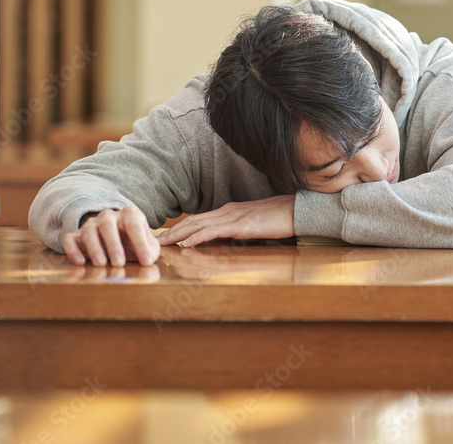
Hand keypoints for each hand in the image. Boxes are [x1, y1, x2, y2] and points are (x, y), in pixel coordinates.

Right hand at [61, 206, 160, 266]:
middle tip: (119, 263)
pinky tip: (80, 262)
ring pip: (88, 230)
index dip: (141, 244)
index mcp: (130, 214)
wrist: (118, 243)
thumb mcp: (148, 247)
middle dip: (114, 244)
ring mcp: (91, 224)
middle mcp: (109, 216)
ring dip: (94, 248)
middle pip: (108, 225)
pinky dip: (72, 249)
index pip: (135, 225)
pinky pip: (70, 239)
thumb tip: (149, 264)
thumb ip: (151, 253)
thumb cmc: (135, 244)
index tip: (146, 262)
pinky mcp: (76, 235)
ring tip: (101, 264)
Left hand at [155, 195, 296, 247]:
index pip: (200, 219)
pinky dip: (198, 236)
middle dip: (172, 231)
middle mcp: (228, 211)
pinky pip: (214, 231)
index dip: (181, 227)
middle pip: (193, 220)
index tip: (165, 236)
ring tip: (160, 243)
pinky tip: (186, 243)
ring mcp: (234, 217)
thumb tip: (228, 241)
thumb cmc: (282, 218)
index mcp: (231, 211)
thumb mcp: (256, 225)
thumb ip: (240, 231)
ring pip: (198, 225)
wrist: (299, 210)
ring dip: (177, 234)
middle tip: (152, 240)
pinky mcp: (242, 225)